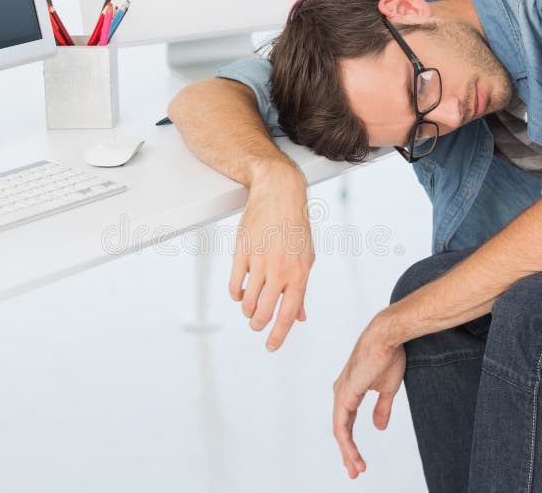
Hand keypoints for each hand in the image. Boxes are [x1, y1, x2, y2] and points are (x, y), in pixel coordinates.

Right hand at [230, 164, 313, 350]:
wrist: (279, 194)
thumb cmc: (296, 227)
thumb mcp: (307, 258)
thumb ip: (302, 289)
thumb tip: (301, 317)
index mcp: (299, 273)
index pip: (288, 314)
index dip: (278, 335)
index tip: (271, 347)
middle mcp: (279, 270)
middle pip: (263, 312)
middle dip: (258, 325)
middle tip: (256, 325)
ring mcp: (258, 261)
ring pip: (247, 301)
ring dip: (247, 310)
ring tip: (250, 306)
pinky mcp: (241, 252)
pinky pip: (234, 285)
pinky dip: (236, 294)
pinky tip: (240, 292)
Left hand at [332, 316, 405, 478]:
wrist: (388, 337)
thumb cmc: (388, 356)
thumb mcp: (387, 389)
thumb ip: (381, 408)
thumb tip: (378, 427)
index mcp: (350, 390)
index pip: (348, 421)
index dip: (352, 442)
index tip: (359, 461)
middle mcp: (342, 392)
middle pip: (341, 428)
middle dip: (347, 452)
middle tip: (354, 472)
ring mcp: (341, 393)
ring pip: (340, 430)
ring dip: (347, 451)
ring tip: (356, 468)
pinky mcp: (345, 394)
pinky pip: (341, 424)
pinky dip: (346, 441)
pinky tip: (352, 454)